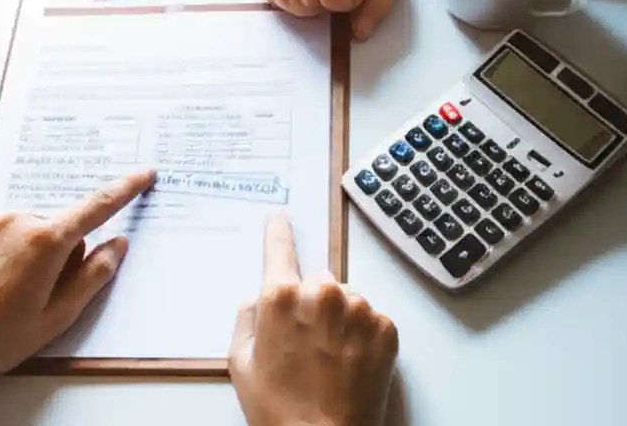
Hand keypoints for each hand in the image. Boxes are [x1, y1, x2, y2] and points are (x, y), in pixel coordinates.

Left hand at [0, 170, 156, 388]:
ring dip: (28, 252)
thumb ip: (95, 274)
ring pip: (28, 230)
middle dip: (59, 253)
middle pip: (59, 228)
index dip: (124, 190)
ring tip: (7, 292)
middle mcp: (18, 220)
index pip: (97, 207)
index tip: (143, 175)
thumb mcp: (59, 315)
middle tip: (39, 294)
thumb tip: (118, 245)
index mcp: (47, 241)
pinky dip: (1, 251)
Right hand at [229, 215, 398, 425]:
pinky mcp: (386, 328)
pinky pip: (372, 319)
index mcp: (281, 298)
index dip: (278, 232)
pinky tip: (350, 363)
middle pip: (317, 281)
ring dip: (340, 319)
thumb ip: (248, 318)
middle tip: (306, 343)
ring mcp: (359, 310)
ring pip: (347, 299)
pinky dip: (363, 336)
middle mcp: (322, 294)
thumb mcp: (240, 363)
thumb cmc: (279, 410)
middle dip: (312, 304)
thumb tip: (259, 300)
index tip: (280, 219)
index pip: (280, 249)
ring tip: (330, 360)